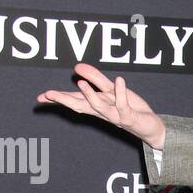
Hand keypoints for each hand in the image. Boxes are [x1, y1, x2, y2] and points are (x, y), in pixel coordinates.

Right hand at [36, 63, 165, 149]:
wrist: (150, 125)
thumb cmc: (129, 108)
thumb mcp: (112, 90)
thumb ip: (96, 78)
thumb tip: (77, 66)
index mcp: (97, 105)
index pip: (74, 100)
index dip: (58, 98)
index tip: (42, 96)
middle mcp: (103, 112)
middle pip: (81, 106)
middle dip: (65, 100)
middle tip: (49, 94)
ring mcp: (115, 116)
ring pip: (100, 107)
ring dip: (90, 96)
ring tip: (80, 83)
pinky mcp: (129, 117)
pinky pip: (123, 105)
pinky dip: (121, 93)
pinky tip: (119, 80)